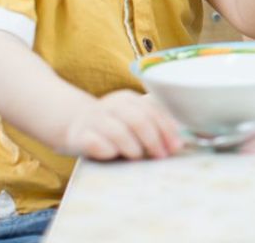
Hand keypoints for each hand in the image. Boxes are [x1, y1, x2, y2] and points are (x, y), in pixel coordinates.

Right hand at [64, 90, 182, 160]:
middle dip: (154, 140)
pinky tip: (113, 155)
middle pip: (138, 120)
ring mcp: (94, 120)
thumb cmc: (113, 128)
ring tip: (137, 156)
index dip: (167, 130)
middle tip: (161, 156)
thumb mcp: (133, 120)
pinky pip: (95, 143)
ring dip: (133, 147)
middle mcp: (111, 105)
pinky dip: (108, 150)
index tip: (176, 146)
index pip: (152, 111)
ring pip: (118, 132)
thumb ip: (154, 126)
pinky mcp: (79, 136)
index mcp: (128, 99)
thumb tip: (179, 142)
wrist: (76, 127)